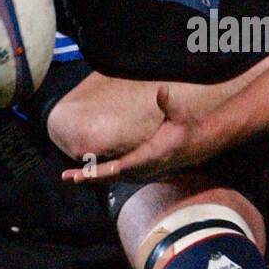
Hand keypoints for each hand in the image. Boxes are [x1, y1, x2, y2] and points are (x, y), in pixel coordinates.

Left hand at [61, 86, 219, 183]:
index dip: (104, 171)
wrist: (201, 143)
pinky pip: (118, 175)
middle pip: (113, 176)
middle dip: (90, 177)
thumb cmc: (188, 128)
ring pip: (114, 177)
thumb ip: (169, 104)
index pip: (123, 166)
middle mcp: (145, 167)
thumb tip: (162, 90)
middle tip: (68, 178)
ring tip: (70, 177)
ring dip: (92, 177)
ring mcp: (144, 170)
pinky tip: (87, 174)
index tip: (87, 174)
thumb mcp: (180, 114)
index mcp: (151, 155)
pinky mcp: (143, 169)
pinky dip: (102, 175)